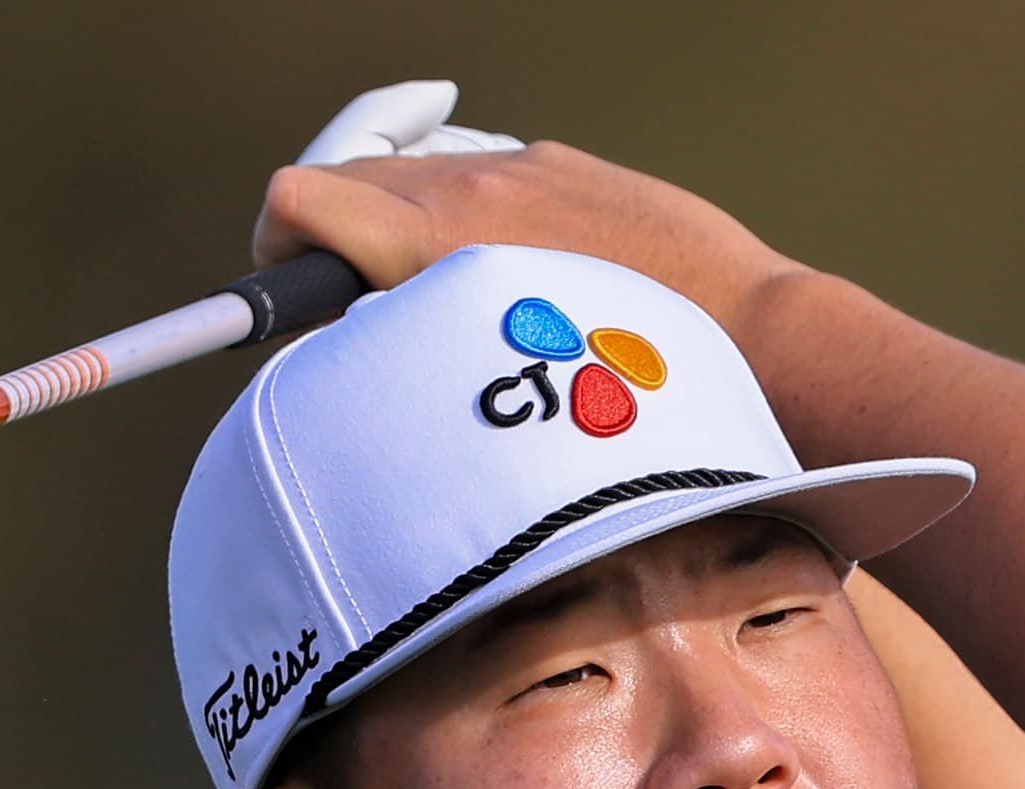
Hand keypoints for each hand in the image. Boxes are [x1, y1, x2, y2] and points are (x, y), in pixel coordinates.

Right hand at [254, 141, 801, 335]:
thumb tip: (352, 336)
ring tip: (449, 296)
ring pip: (421, 177)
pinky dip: (482, 217)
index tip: (282, 281)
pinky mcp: (564, 164)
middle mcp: (470, 188)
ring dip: (410, 226)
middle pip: (351, 181)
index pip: (299, 199)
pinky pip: (490, 175)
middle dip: (341, 238)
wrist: (748, 335)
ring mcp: (520, 166)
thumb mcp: (480, 377)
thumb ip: (401, 338)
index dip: (276, 244)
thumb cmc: (620, 389)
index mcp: (434, 242)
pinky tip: (519, 272)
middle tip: (363, 305)